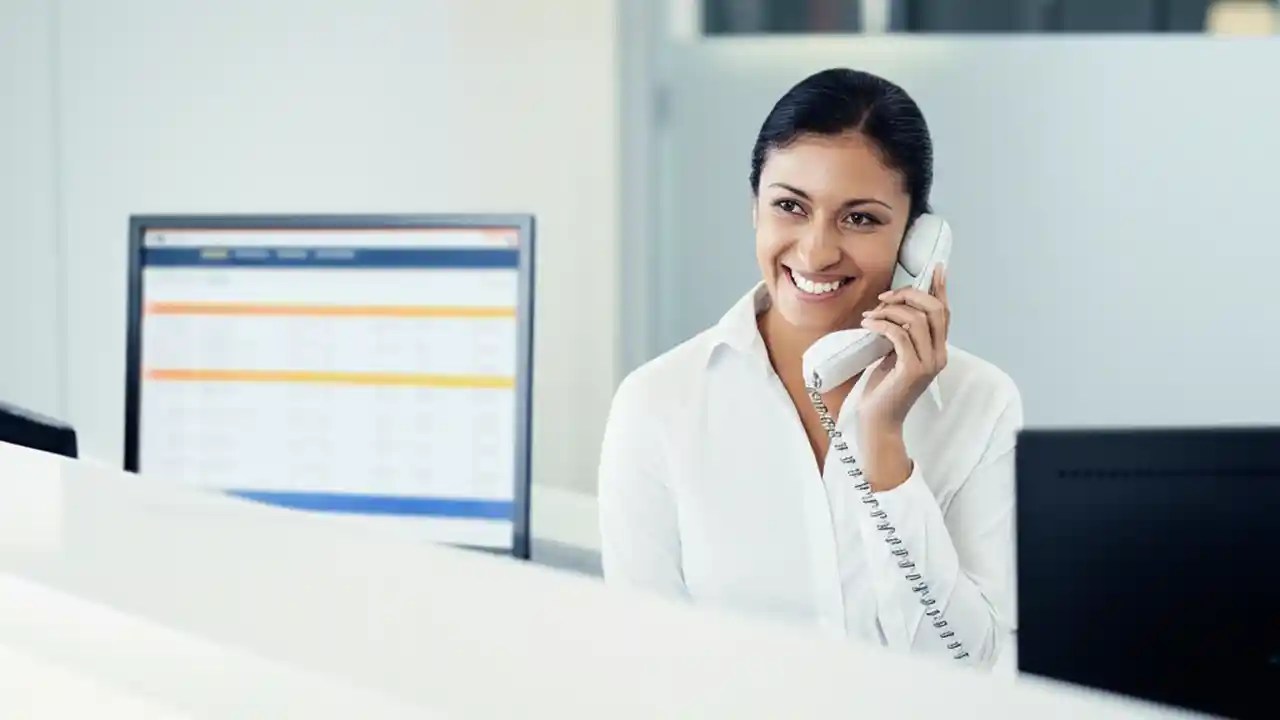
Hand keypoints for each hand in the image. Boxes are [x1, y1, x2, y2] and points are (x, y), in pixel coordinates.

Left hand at [857, 265, 950, 434]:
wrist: (879, 420)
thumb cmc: (883, 389)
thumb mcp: (894, 355)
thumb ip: (902, 335)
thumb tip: (894, 308)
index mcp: (938, 350)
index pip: (945, 312)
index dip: (941, 289)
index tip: (937, 268)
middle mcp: (939, 355)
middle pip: (934, 309)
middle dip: (909, 295)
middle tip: (884, 298)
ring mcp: (928, 363)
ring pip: (917, 319)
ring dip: (891, 310)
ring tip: (871, 315)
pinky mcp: (912, 370)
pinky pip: (899, 335)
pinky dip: (882, 324)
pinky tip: (868, 324)